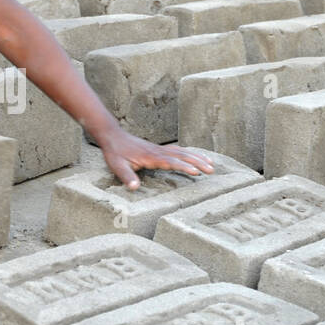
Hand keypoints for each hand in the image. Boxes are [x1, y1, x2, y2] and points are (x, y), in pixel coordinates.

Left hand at [96, 129, 215, 189]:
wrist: (113, 136)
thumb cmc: (115, 152)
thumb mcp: (117, 166)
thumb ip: (126, 176)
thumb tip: (134, 188)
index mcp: (150, 156)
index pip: (170, 162)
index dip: (183, 167)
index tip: (196, 172)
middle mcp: (158, 151)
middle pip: (181, 155)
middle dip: (197, 162)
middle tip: (211, 170)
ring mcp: (160, 148)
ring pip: (182, 152)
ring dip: (197, 157)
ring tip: (211, 165)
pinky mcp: (159, 149)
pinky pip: (178, 150)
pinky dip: (189, 153)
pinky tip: (197, 157)